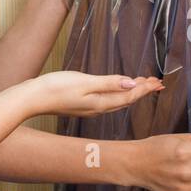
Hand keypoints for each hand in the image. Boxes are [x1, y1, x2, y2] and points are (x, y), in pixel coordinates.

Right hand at [24, 71, 162, 117]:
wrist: (32, 98)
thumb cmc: (55, 88)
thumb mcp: (85, 82)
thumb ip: (109, 83)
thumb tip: (131, 85)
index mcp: (100, 103)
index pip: (129, 97)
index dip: (144, 89)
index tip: (157, 82)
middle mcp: (97, 108)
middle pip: (125, 100)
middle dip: (141, 91)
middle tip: (156, 83)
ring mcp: (88, 108)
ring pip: (116, 101)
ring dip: (130, 93)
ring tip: (142, 85)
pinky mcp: (80, 104)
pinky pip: (106, 100)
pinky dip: (117, 93)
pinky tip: (117, 89)